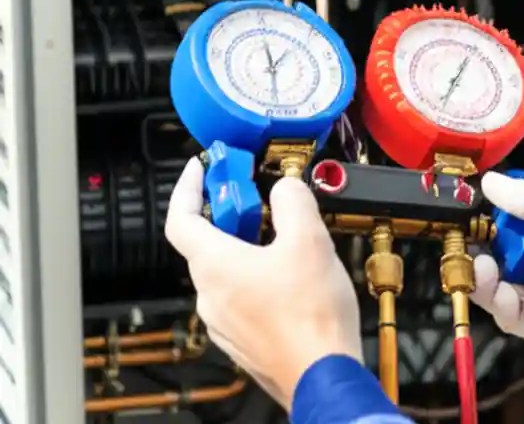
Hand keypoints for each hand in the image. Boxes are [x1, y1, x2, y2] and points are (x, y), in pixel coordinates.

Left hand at [164, 157, 362, 408]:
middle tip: (257, 198)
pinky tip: (292, 277)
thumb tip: (286, 187)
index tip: (202, 169)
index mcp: (215, 266)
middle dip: (231, 215)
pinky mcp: (244, 339)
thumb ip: (293, 202)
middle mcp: (210, 296)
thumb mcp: (310, 241)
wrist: (322, 375)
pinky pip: (242, 297)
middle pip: (206, 243)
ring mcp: (224, 322)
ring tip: (284, 238)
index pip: (180, 219)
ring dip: (247, 246)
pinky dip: (258, 276)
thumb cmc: (312, 318)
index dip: (187, 188)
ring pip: (226, 271)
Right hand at [470, 172, 523, 414]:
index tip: (474, 201)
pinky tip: (504, 299)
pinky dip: (502, 303)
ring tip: (484, 270)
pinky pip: (511, 310)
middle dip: (491, 241)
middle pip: (515, 244)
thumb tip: (492, 181)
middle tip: (469, 240)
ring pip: (508, 277)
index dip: (507, 205)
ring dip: (490, 273)